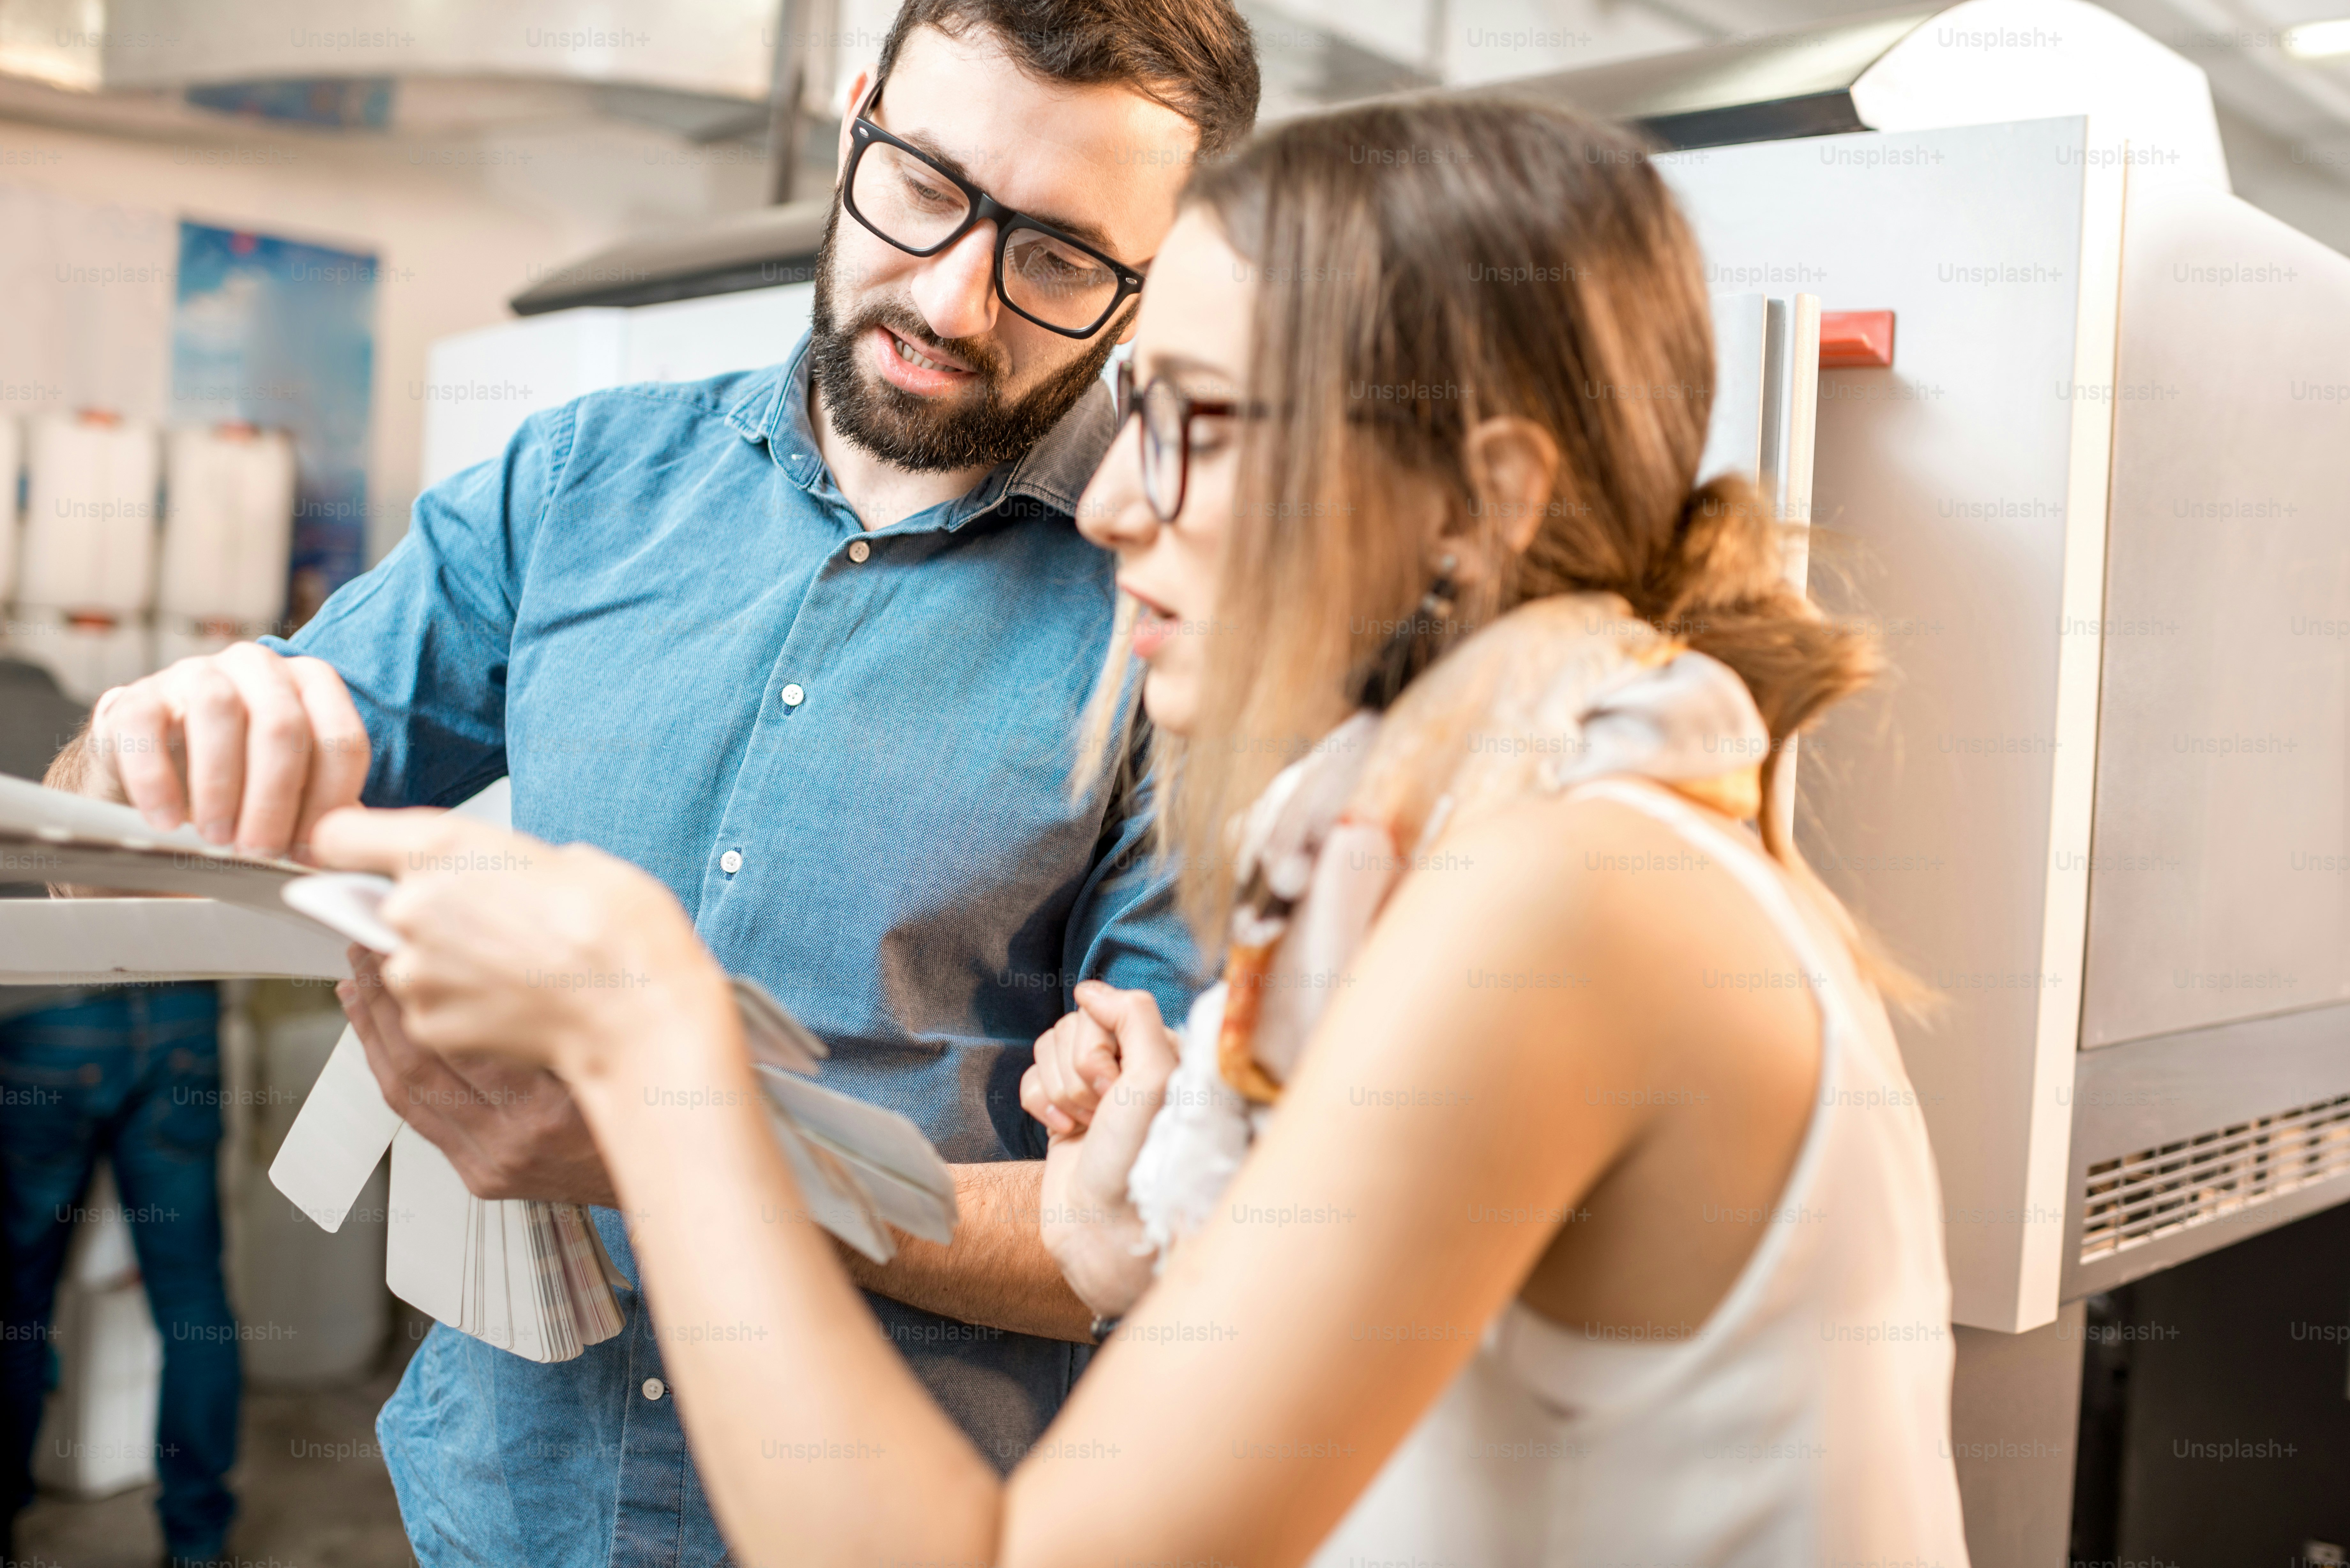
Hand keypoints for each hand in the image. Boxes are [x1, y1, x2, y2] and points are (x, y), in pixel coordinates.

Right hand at [73, 644, 368, 857]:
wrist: (157, 762)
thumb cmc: (240, 777)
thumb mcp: (290, 787)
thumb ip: (320, 808)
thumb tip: (341, 849)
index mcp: (312, 685)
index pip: (341, 739)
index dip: (329, 801)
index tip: (309, 850)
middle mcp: (260, 667)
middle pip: (282, 727)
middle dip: (273, 799)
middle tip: (259, 850)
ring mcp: (197, 673)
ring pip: (218, 712)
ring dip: (220, 786)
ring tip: (217, 838)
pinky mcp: (139, 694)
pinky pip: (146, 728)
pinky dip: (156, 781)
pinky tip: (166, 821)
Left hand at [310, 807, 732, 1081]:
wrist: (641, 1016)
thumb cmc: (622, 936)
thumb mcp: (575, 863)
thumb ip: (517, 865)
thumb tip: (512, 881)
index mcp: (445, 848)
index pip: (342, 835)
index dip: (352, 844)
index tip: (362, 854)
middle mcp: (415, 908)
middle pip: (387, 907)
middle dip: (428, 915)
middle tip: (488, 924)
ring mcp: (416, 975)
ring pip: (406, 964)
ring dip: (442, 965)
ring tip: (508, 969)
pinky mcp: (430, 1028)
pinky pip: (426, 1013)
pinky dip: (459, 1008)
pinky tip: (510, 1003)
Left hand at [340, 947, 619, 1206]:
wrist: (660, 1169)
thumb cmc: (645, 1099)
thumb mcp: (609, 1053)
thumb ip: (555, 1018)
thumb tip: (490, 954)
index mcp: (548, 1109)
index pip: (460, 1039)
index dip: (418, 987)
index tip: (399, 944)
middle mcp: (511, 1140)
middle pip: (418, 1064)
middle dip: (382, 1003)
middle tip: (361, 955)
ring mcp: (491, 1162)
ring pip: (407, 1094)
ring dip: (373, 1037)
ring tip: (356, 990)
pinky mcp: (481, 1176)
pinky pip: (419, 1119)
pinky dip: (390, 1073)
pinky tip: (381, 1042)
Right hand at [1029, 982, 1178, 1321]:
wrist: (1103, 1229)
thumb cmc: (1136, 1159)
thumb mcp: (1154, 1078)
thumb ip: (1133, 1016)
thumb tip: (1089, 989)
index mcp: (1160, 1051)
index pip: (1108, 1009)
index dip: (1101, 1047)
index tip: (1116, 1087)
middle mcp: (1128, 1064)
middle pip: (1074, 1025)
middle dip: (1078, 1072)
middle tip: (1101, 1113)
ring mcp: (1093, 1087)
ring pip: (1049, 1047)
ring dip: (1060, 1089)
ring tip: (1085, 1126)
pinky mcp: (1062, 1108)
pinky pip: (1031, 1076)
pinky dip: (1040, 1103)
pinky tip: (1063, 1132)